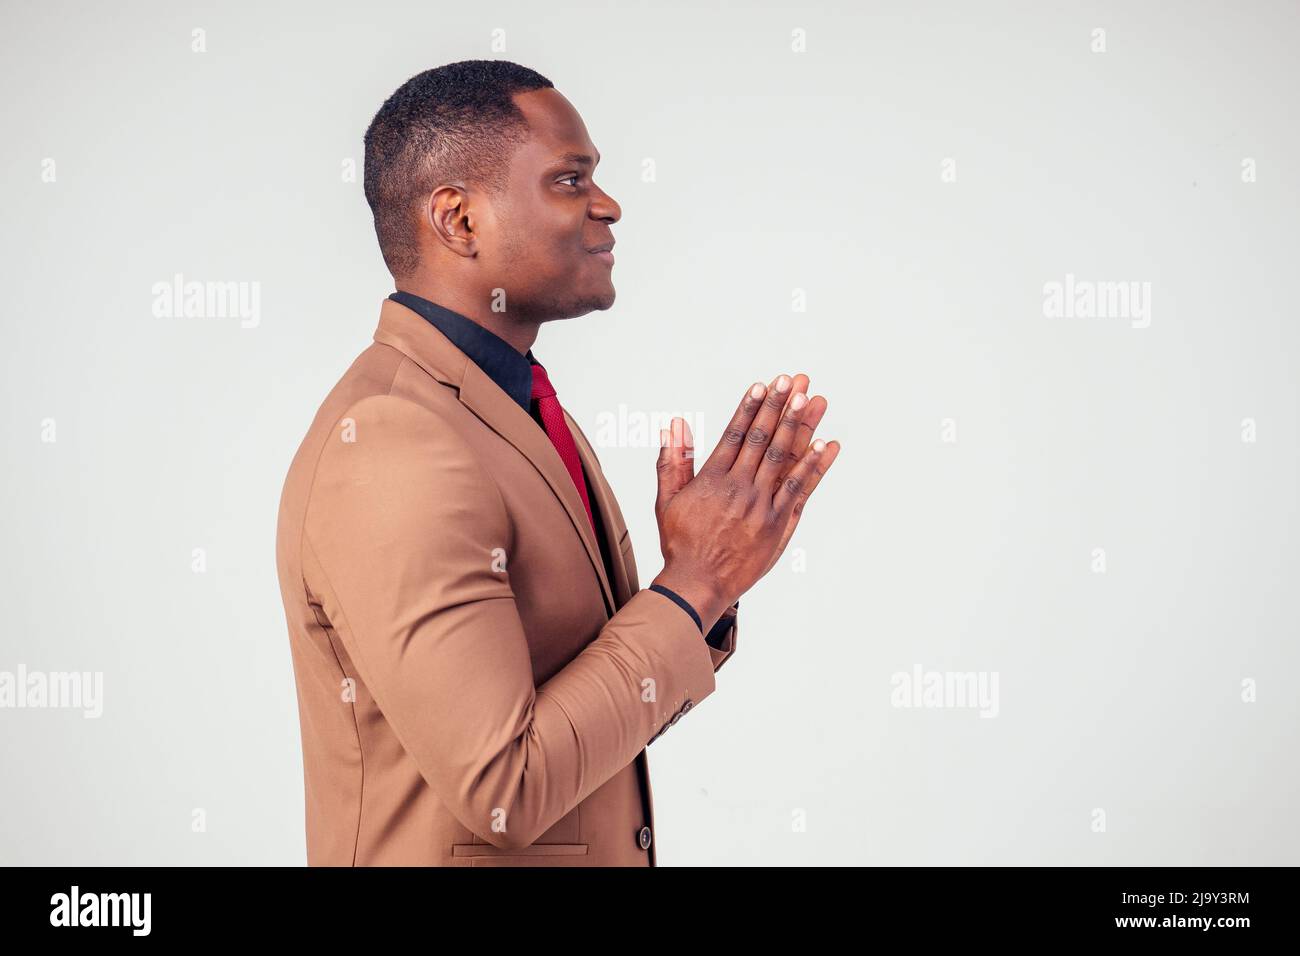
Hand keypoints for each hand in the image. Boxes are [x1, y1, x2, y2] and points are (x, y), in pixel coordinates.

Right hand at [652, 374, 839, 626]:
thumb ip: (673, 460)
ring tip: (812, 399)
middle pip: (764, 438)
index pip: (735, 434)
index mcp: (712, 479)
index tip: (762, 385)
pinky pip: (800, 490)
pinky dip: (814, 466)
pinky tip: (827, 445)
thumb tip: (674, 425)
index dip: (750, 407)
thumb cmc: (680, 542)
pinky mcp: (778, 524)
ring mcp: (761, 505)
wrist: (698, 583)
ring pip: (784, 458)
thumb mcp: (667, 500)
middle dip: (779, 406)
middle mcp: (739, 487)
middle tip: (792, 381)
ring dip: (800, 426)